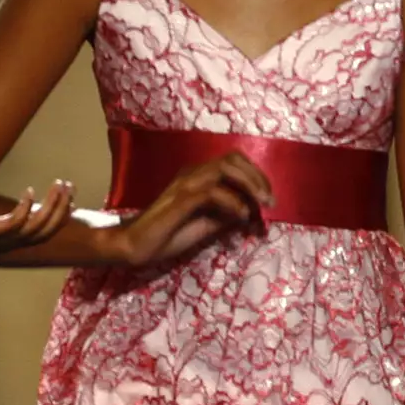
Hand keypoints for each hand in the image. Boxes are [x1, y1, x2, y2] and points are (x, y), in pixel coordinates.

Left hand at [0, 180, 76, 270]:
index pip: (46, 231)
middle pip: (49, 229)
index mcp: (13, 243)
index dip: (61, 215)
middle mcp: (12, 243)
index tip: (69, 197)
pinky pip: (15, 222)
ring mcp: (2, 239)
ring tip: (60, 183)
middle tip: (70, 184)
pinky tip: (29, 190)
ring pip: (38, 226)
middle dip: (62, 207)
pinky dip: (25, 208)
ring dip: (52, 205)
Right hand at [108, 155, 269, 268]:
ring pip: (224, 169)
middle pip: (232, 159)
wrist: (134, 245)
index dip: (256, 175)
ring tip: (261, 205)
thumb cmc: (167, 235)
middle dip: (257, 177)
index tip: (269, 198)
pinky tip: (241, 216)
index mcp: (197, 176)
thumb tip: (252, 212)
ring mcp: (184, 185)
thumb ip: (226, 216)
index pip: (233, 162)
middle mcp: (192, 174)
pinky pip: (212, 192)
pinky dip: (232, 202)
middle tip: (270, 200)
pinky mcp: (180, 200)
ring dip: (249, 185)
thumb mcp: (206, 224)